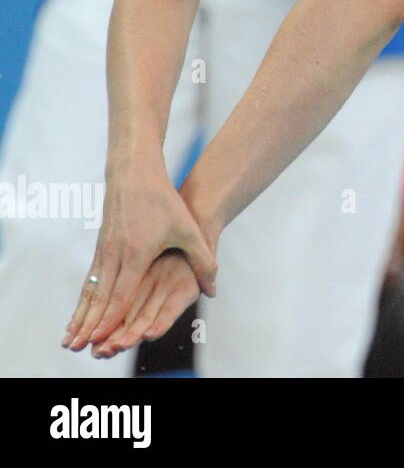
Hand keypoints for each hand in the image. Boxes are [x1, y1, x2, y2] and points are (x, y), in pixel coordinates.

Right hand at [63, 164, 217, 352]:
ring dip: (81, 316)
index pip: (121, 294)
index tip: (101, 339)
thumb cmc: (164, 201)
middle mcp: (115, 255)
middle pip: (100, 298)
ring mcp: (104, 251)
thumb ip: (203, 260)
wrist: (134, 173)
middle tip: (76, 349)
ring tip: (70, 339)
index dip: (111, 319)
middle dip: (89, 326)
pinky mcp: (100, 246)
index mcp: (136, 254)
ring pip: (91, 290)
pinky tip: (78, 311)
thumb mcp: (188, 229)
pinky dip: (83, 298)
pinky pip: (90, 279)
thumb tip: (214, 290)